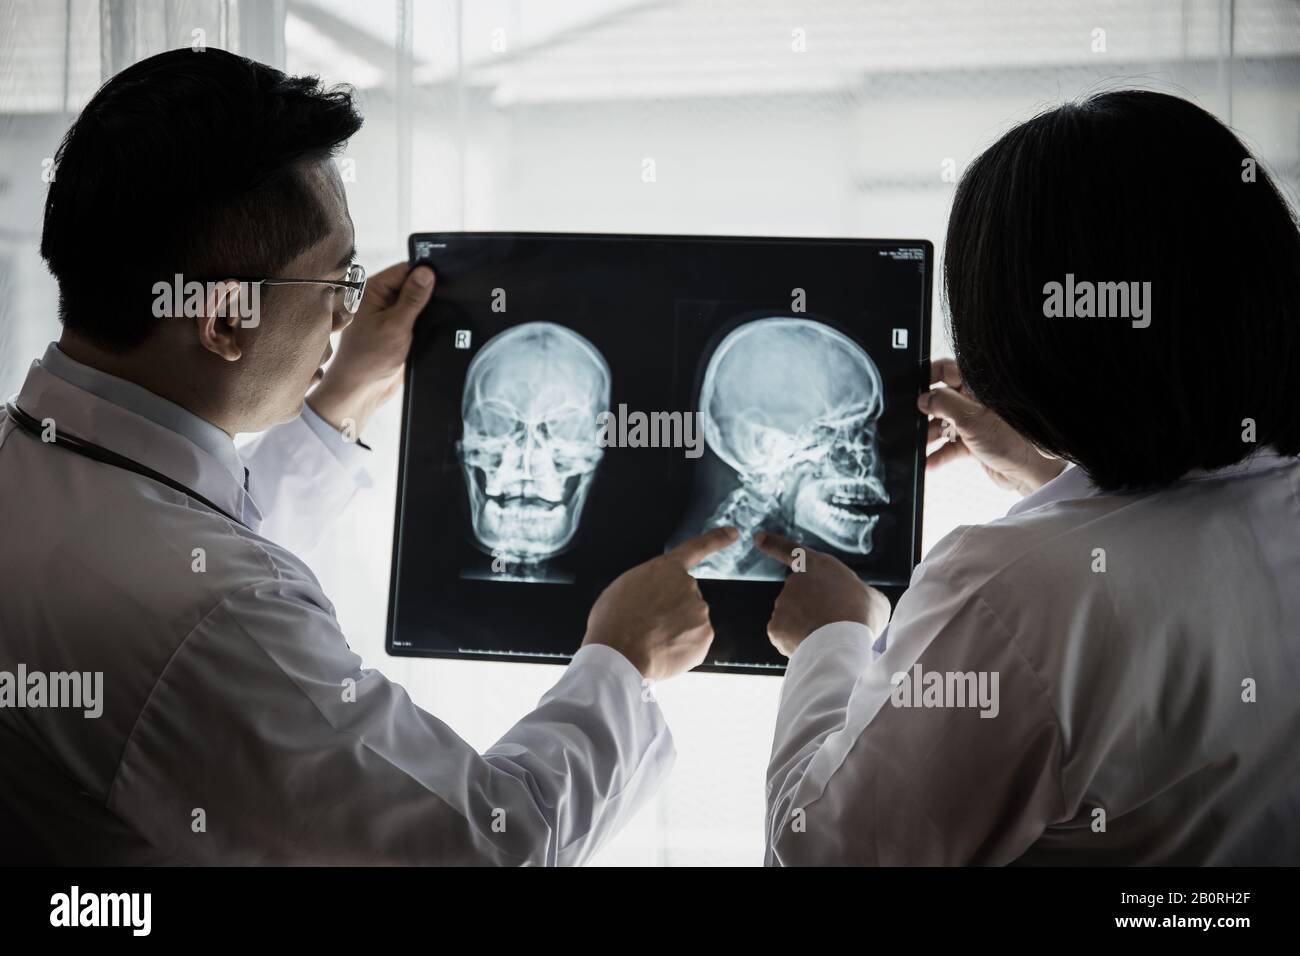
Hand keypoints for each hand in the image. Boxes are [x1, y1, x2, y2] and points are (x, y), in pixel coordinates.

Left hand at [308, 262, 435, 436]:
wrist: (361, 390)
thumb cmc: (369, 359)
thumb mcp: (395, 325)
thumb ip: (413, 298)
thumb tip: (427, 272)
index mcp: (373, 291)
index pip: (405, 270)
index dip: (425, 272)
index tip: (447, 276)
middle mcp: (381, 300)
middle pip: (413, 285)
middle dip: (430, 292)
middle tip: (447, 298)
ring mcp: (391, 316)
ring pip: (419, 303)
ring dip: (429, 309)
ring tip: (442, 314)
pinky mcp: (400, 332)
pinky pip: (418, 320)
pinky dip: (428, 322)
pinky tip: (437, 327)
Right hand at [582, 527, 738, 681]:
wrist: (618, 653)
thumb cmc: (613, 621)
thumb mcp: (623, 589)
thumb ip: (648, 586)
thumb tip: (654, 599)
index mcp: (666, 569)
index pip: (697, 548)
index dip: (717, 539)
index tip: (733, 533)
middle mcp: (688, 585)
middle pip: (685, 598)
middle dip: (671, 611)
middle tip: (647, 626)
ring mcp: (700, 611)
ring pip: (690, 622)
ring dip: (675, 631)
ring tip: (650, 641)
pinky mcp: (705, 637)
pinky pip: (694, 643)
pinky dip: (681, 649)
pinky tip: (662, 652)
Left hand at [753, 532, 890, 656]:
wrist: (842, 642)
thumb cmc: (861, 616)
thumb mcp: (872, 597)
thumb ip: (859, 594)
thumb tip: (860, 602)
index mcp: (818, 566)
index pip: (791, 550)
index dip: (774, 544)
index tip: (758, 538)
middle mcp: (794, 582)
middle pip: (799, 595)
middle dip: (811, 608)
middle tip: (832, 622)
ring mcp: (782, 604)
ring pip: (792, 617)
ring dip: (805, 626)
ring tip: (826, 636)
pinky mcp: (775, 627)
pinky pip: (785, 635)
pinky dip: (796, 642)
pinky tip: (813, 646)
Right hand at [919, 358, 1065, 495]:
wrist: (1029, 473)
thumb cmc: (1013, 442)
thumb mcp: (972, 419)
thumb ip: (944, 403)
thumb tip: (924, 397)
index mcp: (979, 388)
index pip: (949, 370)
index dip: (930, 376)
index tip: (914, 387)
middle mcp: (977, 402)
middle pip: (943, 399)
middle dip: (926, 411)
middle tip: (912, 419)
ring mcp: (977, 422)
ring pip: (945, 423)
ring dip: (931, 435)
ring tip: (919, 445)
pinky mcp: (976, 442)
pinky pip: (952, 445)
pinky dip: (941, 453)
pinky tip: (930, 462)